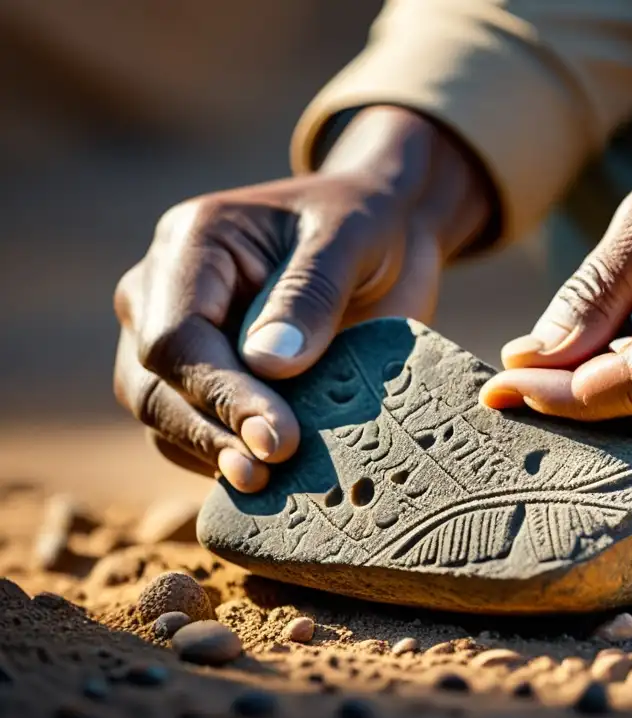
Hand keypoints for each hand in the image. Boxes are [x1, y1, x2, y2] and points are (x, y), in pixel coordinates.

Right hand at [114, 106, 490, 490]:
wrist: (385, 238)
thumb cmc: (365, 224)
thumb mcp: (351, 238)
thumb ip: (312, 292)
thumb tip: (266, 365)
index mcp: (193, 244)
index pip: (176, 336)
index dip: (221, 394)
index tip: (279, 436)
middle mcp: (164, 293)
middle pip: (151, 385)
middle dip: (209, 433)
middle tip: (271, 468)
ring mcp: (181, 340)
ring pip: (162, 418)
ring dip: (212, 456)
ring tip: (272, 484)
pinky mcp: (208, 381)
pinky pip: (195, 432)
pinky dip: (227, 459)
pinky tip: (275, 481)